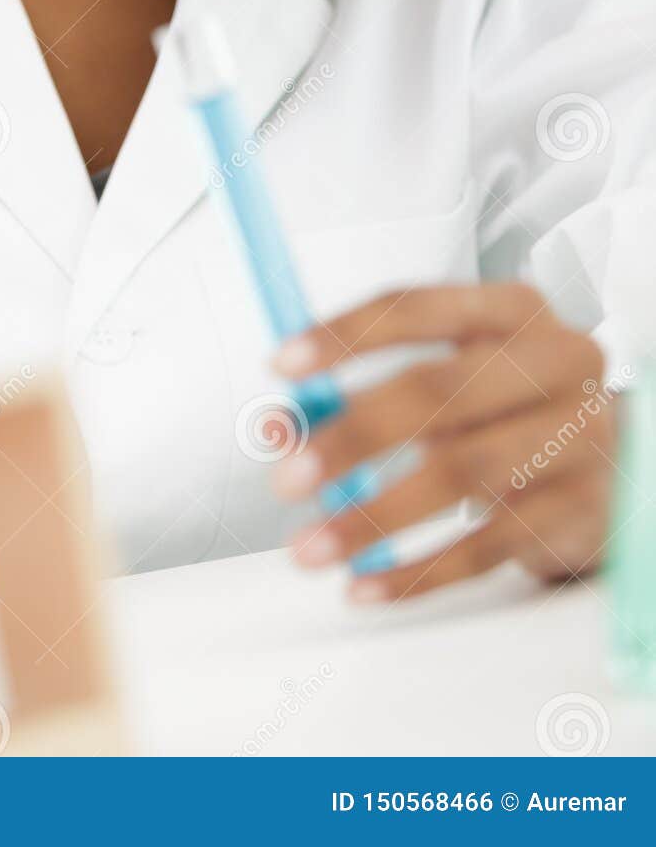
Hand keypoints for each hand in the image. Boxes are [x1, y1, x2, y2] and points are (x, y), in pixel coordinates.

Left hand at [270, 282, 617, 602]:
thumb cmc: (507, 408)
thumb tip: (278, 428)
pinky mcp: (582, 507)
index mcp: (511, 309)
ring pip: (463, 473)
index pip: (418, 307)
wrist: (613, 463)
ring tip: (311, 546)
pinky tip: (366, 585)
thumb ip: (360, 394)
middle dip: (354, 436)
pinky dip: (420, 570)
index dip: (346, 334)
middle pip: (440, 392)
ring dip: (375, 515)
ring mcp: (578, 434)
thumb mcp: (447, 380)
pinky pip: (490, 545)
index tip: (280, 366)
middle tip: (285, 478)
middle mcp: (555, 360)